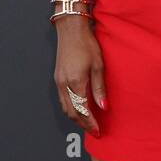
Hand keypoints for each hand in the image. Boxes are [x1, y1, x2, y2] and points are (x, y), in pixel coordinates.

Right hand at [54, 17, 106, 134]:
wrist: (71, 30)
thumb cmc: (86, 44)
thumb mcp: (98, 66)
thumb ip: (99, 88)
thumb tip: (103, 107)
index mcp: (75, 82)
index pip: (82, 111)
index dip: (90, 123)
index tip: (97, 131)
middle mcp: (64, 84)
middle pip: (72, 113)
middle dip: (83, 124)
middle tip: (94, 131)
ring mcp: (58, 82)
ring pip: (65, 107)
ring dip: (76, 118)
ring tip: (88, 123)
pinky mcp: (57, 78)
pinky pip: (62, 100)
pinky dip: (71, 108)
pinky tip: (79, 109)